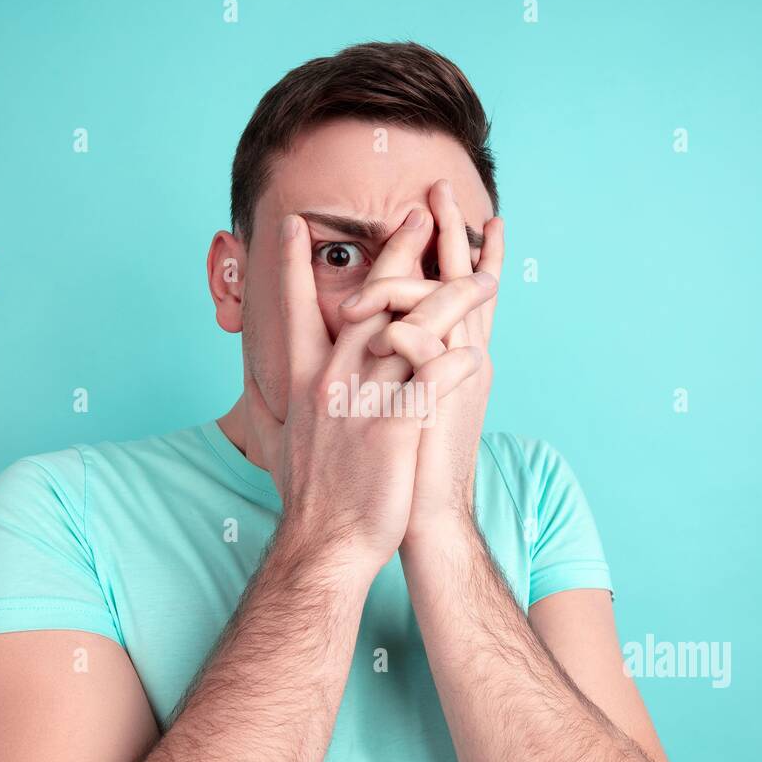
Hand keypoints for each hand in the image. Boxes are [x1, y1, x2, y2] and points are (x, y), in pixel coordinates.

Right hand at [242, 211, 483, 575]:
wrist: (326, 546)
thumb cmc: (317, 496)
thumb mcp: (291, 438)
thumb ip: (287, 403)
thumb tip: (275, 385)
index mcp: (305, 382)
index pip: (295, 310)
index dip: (293, 266)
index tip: (295, 226)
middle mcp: (331, 383)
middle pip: (369, 302)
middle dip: (397, 254)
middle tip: (421, 215)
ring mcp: (362, 404)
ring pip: (411, 332)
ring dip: (453, 298)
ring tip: (485, 278)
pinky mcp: (393, 430)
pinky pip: (430, 383)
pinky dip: (456, 363)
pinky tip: (479, 352)